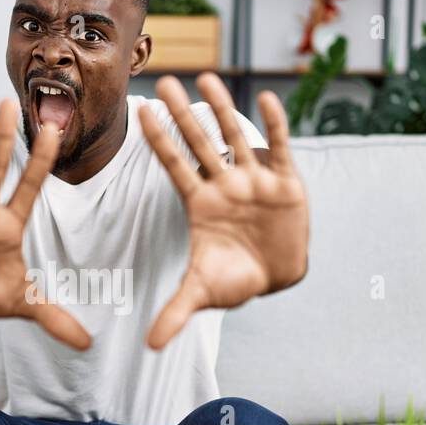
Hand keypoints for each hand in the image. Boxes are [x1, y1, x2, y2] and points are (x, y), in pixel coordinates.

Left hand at [139, 72, 308, 349]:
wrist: (276, 276)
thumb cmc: (236, 279)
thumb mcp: (204, 293)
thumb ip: (176, 312)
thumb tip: (151, 346)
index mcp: (201, 203)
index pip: (174, 165)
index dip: (160, 140)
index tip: (141, 112)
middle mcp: (224, 184)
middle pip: (198, 142)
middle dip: (182, 114)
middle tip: (163, 80)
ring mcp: (253, 180)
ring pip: (234, 137)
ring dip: (221, 109)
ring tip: (207, 77)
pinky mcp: (284, 182)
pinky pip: (279, 148)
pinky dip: (274, 126)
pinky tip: (266, 99)